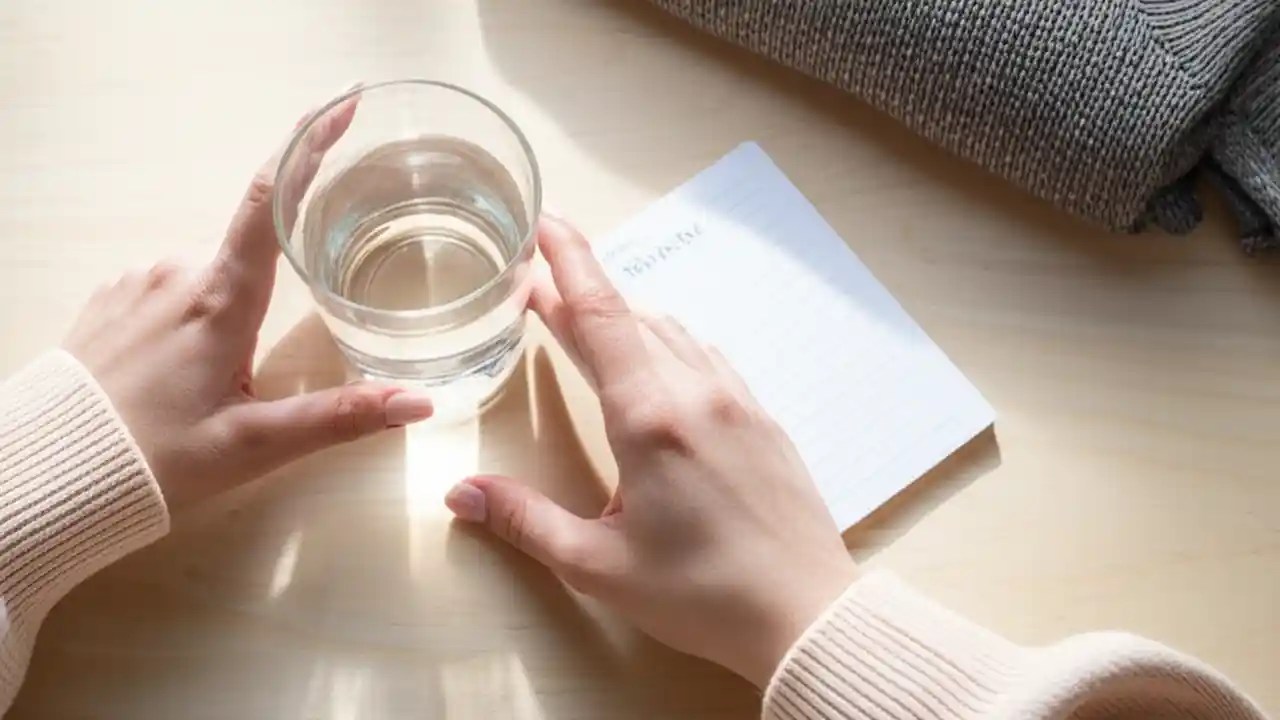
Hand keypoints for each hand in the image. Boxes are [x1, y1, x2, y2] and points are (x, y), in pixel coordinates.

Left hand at [62, 100, 433, 509]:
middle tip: (245, 384)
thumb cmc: (156, 459)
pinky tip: (170, 375)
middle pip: (248, 260)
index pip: (270, 202)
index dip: (308, 147)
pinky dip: (184, 322)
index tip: (342, 106)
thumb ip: (338, 418)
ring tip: (200, 394)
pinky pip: (168, 292)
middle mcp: (176, 273)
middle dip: (262, 307)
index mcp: (219, 301)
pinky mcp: (110, 298)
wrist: (53, 474)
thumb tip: (419, 401)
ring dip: (222, 320)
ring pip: (208, 281)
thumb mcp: (254, 445)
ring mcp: (136, 280)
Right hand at [445, 216, 857, 686]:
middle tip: (539, 279)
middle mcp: (696, 392)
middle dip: (581, 292)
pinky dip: (667, 343)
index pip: (599, 317)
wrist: (808, 614)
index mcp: (649, 417)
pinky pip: (707, 358)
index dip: (567, 263)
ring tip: (586, 322)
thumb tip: (459, 494)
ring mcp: (738, 401)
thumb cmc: (702, 596)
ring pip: (672, 333)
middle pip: (630, 318)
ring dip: (625, 318)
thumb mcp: (599, 564)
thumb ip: (525, 521)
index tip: (545, 220)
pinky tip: (658, 363)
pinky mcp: (763, 420)